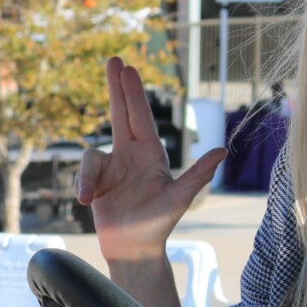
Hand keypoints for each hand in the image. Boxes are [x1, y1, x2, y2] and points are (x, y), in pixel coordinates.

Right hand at [77, 57, 224, 262]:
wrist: (136, 247)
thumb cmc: (160, 222)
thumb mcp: (181, 197)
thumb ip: (198, 174)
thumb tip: (222, 151)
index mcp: (151, 153)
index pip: (140, 116)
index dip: (133, 92)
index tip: (128, 68)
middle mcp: (130, 154)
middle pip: (121, 114)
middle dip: (116, 87)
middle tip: (114, 59)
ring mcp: (112, 167)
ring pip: (93, 154)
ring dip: (89, 175)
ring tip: (90, 196)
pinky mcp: (95, 182)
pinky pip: (85, 174)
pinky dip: (84, 184)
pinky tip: (88, 200)